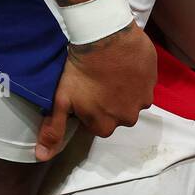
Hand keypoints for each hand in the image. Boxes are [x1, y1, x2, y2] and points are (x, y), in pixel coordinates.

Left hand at [35, 20, 156, 157]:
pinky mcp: (152, 82)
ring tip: (108, 70)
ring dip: (121, 89)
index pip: (94, 122)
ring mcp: (142, 101)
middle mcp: (127, 119)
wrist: (105, 38)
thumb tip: (42, 156)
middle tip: (95, 79)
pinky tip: (122, 64)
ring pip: (129, 99)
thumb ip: (54, 129)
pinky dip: (134, 77)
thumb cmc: (80, 70)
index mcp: (104, 127)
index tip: (82, 91)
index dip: (87, 106)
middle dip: (106, 100)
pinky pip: (142, 84)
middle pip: (113, 113)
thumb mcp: (61, 100)